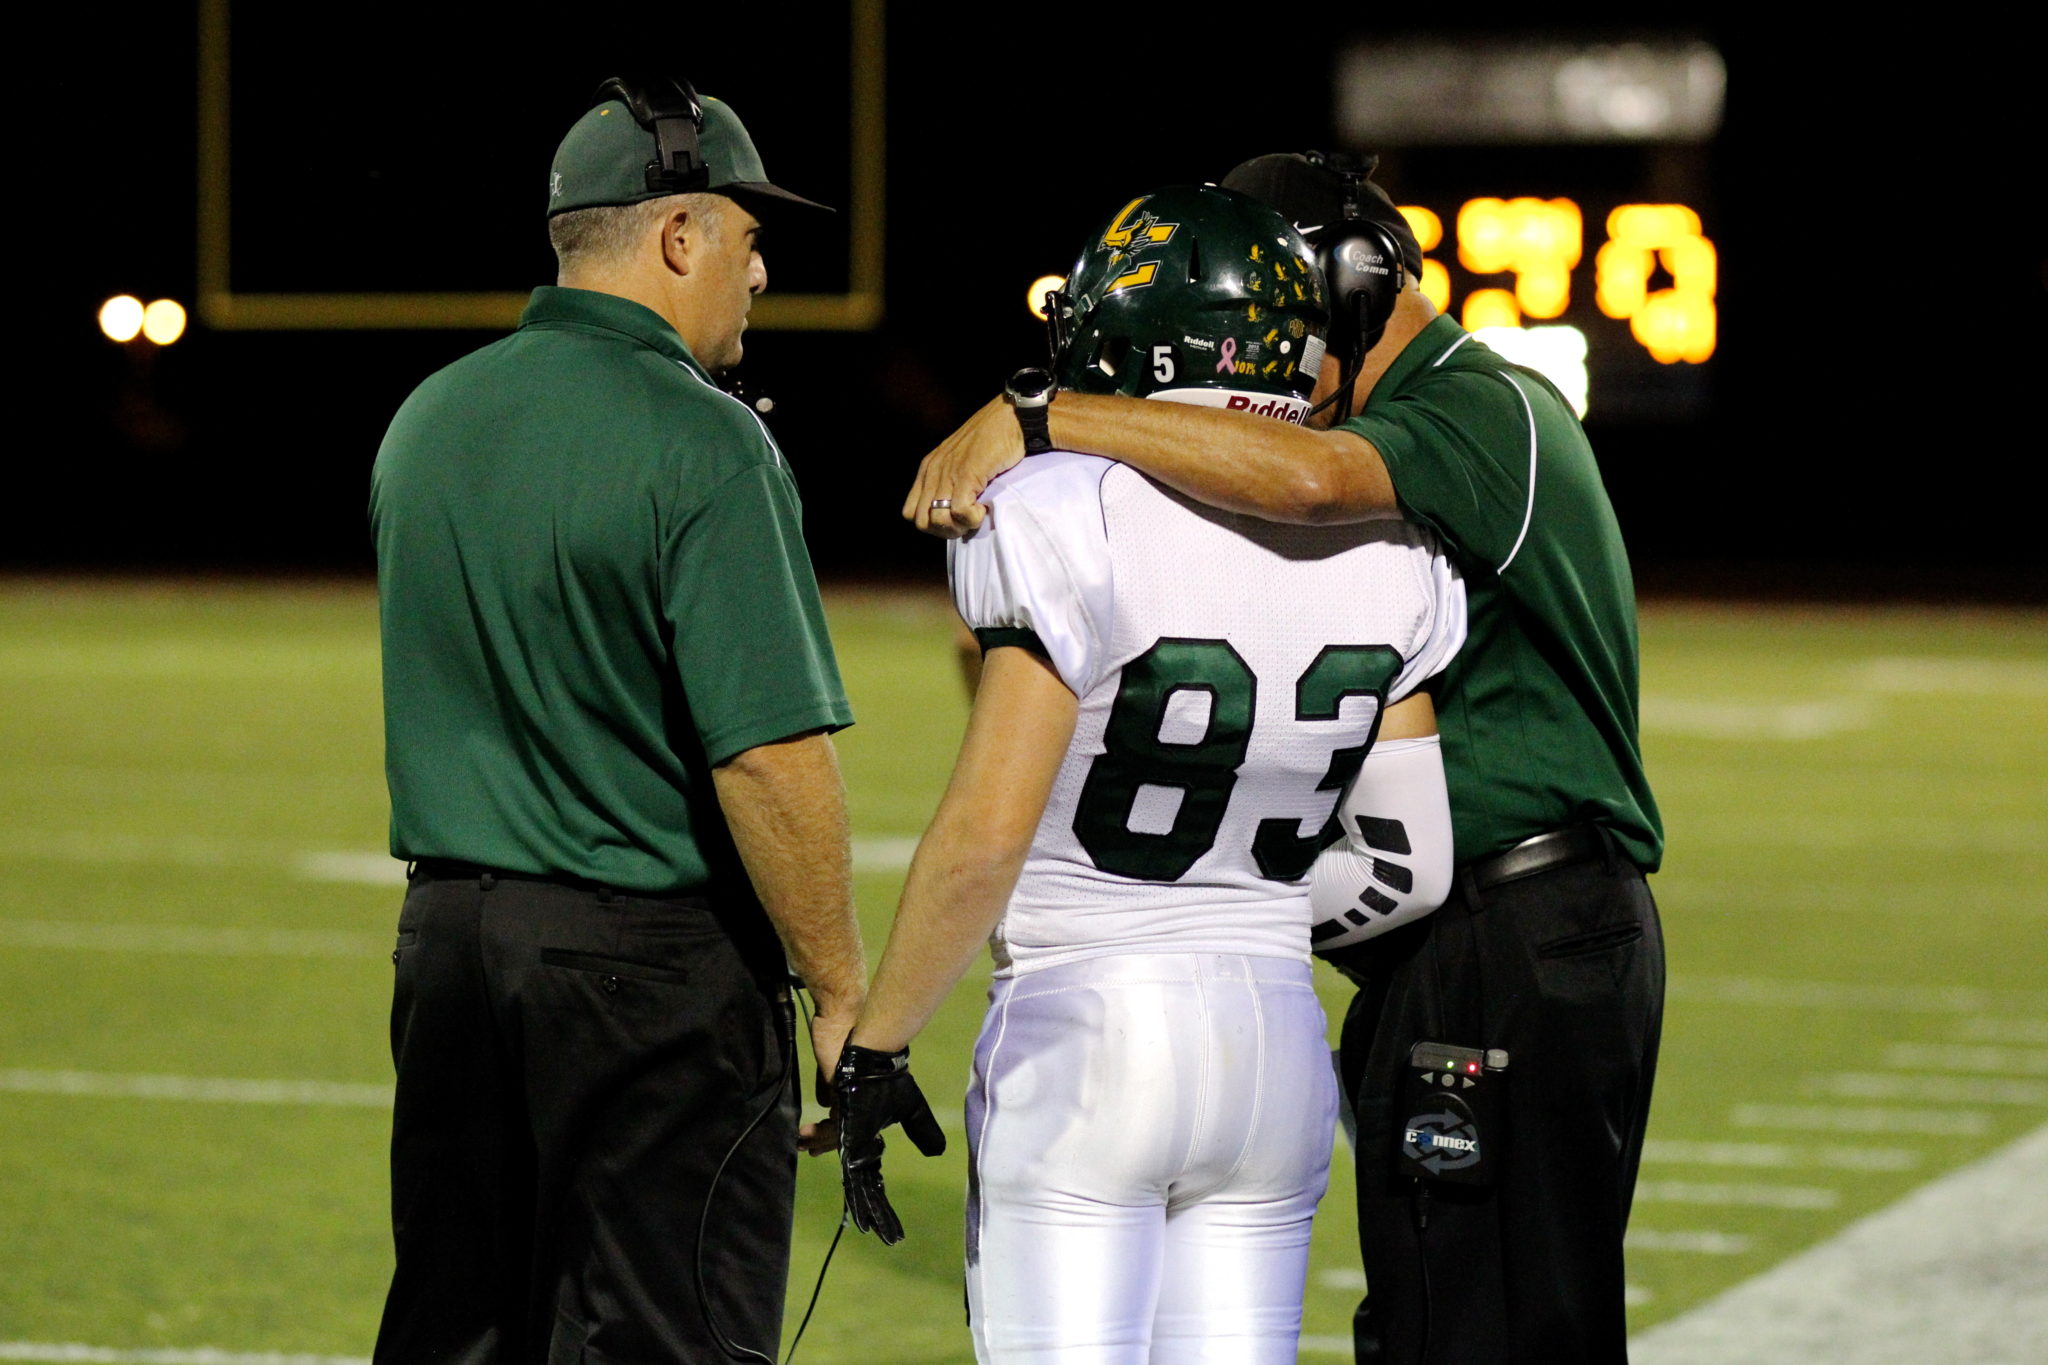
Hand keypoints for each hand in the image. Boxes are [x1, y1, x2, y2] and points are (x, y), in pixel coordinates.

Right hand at [797, 1003, 858, 1156]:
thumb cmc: (837, 1032)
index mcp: (860, 1087)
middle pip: (846, 1126)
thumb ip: (829, 1084)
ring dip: (820, 1139)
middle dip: (826, 1141)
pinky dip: (821, 1132)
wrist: (841, 1014)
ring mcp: (856, 1095)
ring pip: (841, 1128)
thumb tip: (825, 1103)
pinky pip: (836, 1123)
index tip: (815, 1139)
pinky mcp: (848, 1093)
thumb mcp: (831, 1064)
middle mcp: (862, 1094)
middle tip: (809, 1148)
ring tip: (802, 1141)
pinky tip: (805, 1134)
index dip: (833, 1131)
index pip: (848, 1116)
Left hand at [836, 1043, 946, 1243]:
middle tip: (883, 1237)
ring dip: (867, 1212)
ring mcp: (849, 1147)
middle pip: (864, 1188)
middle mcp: (855, 1148)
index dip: (880, 1202)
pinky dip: (858, 1200)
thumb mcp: (911, 1111)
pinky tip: (861, 1221)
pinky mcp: (848, 1143)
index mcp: (867, 1142)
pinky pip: (852, 1177)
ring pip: (857, 1187)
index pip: (873, 1179)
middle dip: (872, 1214)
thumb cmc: (888, 1081)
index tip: (891, 1223)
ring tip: (873, 1233)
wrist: (873, 1062)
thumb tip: (936, 1153)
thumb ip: (922, 1131)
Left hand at [902, 396, 1019, 537]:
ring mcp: (948, 472)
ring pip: (938, 521)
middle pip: (921, 522)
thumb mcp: (962, 461)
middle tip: (967, 522)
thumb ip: (951, 482)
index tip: (955, 519)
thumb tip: (953, 513)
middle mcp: (933, 471)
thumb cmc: (993, 440)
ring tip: (977, 514)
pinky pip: (959, 511)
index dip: (933, 523)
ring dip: (959, 526)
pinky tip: (985, 507)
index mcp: (928, 468)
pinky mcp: (966, 473)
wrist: (1011, 417)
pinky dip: (973, 518)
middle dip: (945, 531)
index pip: (911, 513)